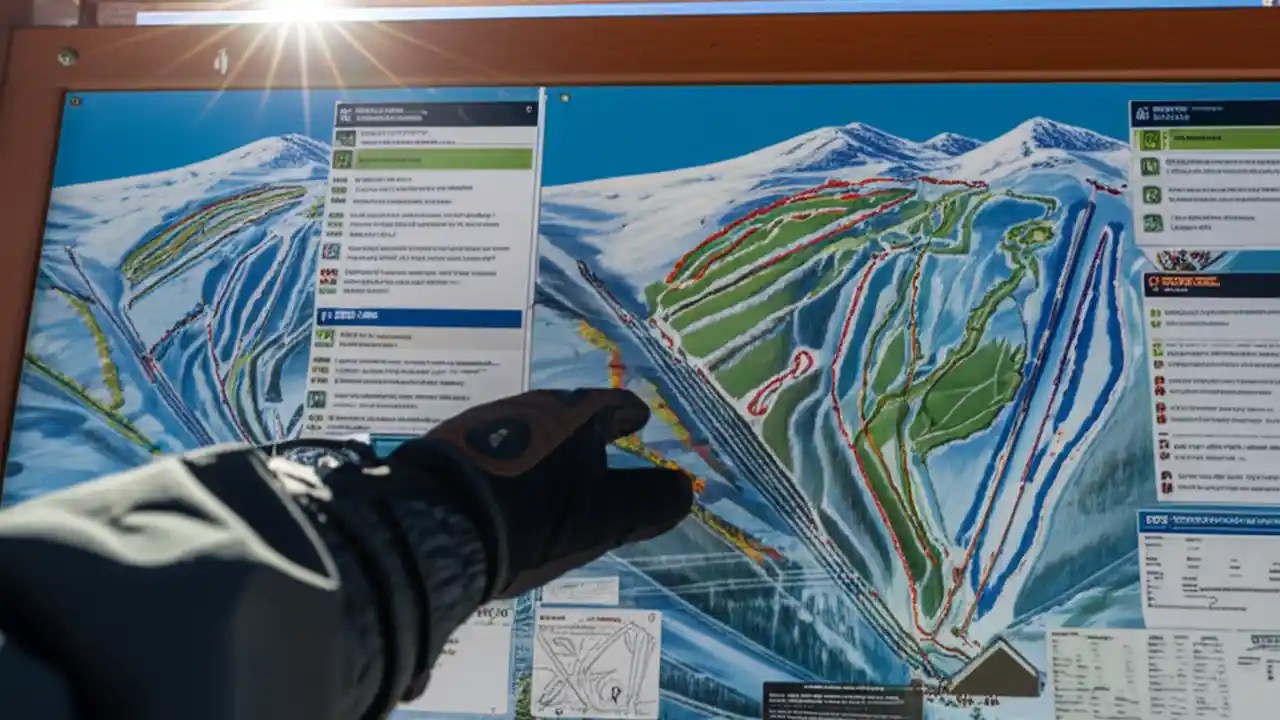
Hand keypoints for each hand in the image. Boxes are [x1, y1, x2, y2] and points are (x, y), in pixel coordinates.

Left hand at [390, 388, 693, 598]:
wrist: (434, 525)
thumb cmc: (533, 517)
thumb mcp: (603, 519)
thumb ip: (648, 503)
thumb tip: (685, 489)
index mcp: (573, 415)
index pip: (612, 405)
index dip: (629, 414)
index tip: (639, 418)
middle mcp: (529, 408)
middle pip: (568, 414)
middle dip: (586, 430)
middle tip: (601, 445)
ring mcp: (484, 426)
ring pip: (528, 429)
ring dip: (546, 446)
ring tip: (554, 470)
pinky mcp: (449, 450)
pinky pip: (494, 450)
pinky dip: (511, 463)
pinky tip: (507, 486)